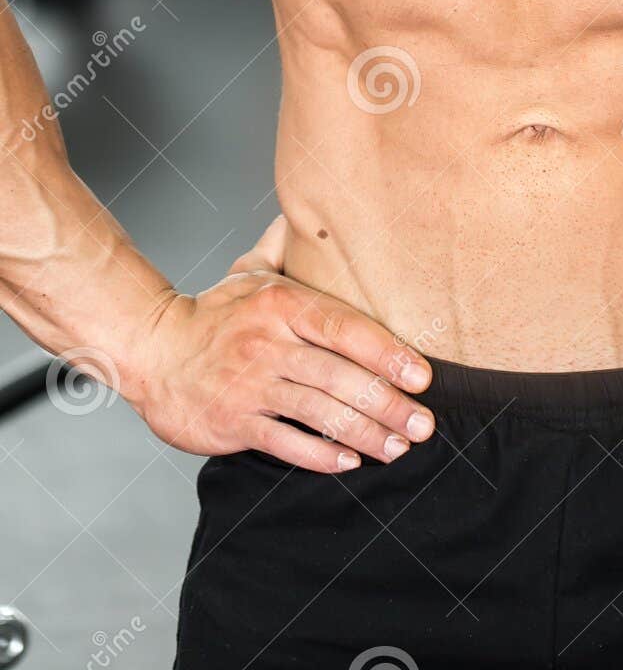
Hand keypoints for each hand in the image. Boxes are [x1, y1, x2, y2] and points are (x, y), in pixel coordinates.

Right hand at [127, 217, 435, 470]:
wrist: (152, 351)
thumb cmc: (214, 315)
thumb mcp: (250, 273)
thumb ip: (286, 246)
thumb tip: (311, 207)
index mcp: (281, 305)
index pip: (344, 328)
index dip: (387, 353)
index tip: (422, 376)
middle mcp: (267, 343)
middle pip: (339, 377)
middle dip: (388, 404)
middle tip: (423, 424)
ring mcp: (249, 384)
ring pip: (319, 413)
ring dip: (365, 434)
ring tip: (398, 447)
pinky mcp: (233, 422)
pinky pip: (286, 443)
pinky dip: (321, 456)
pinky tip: (350, 462)